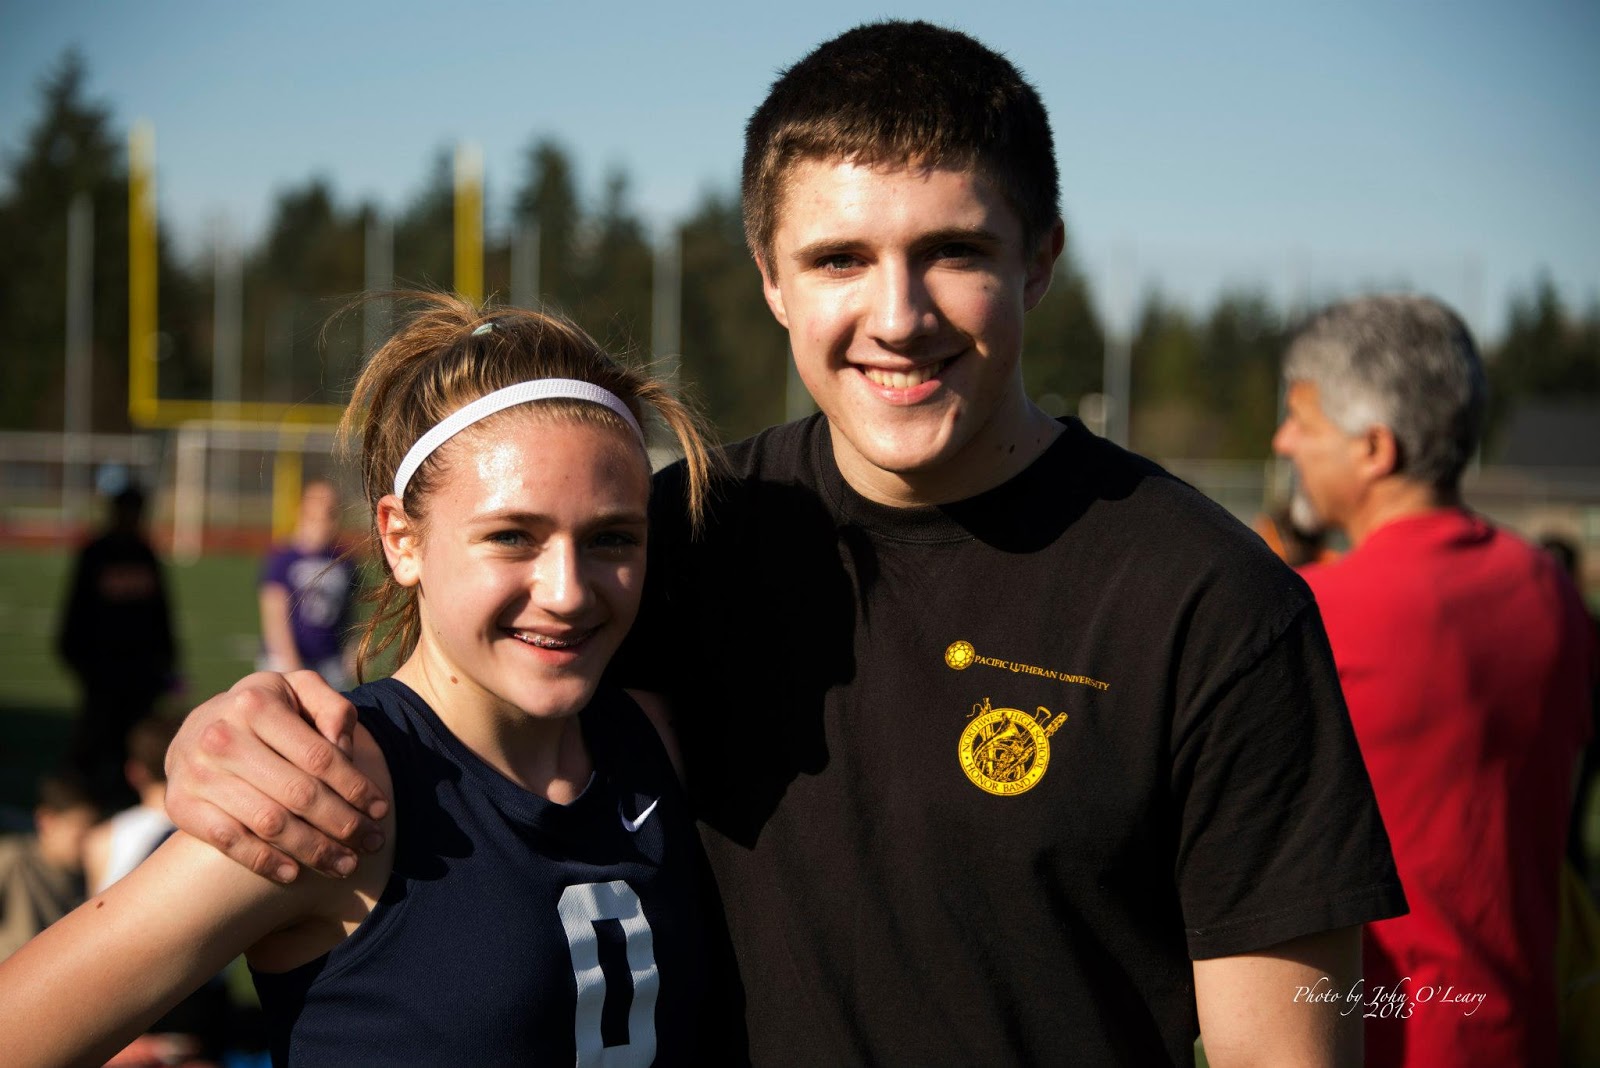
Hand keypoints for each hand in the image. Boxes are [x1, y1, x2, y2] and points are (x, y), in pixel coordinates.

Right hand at [164, 670, 388, 882]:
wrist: (200, 726)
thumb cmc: (267, 710)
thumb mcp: (300, 690)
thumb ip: (332, 708)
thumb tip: (342, 745)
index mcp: (256, 702)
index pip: (319, 756)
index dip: (355, 787)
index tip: (381, 810)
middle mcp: (221, 735)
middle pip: (298, 794)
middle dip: (343, 824)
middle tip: (372, 843)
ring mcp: (197, 772)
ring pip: (269, 822)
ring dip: (312, 850)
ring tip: (344, 865)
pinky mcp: (180, 804)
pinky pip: (228, 841)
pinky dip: (263, 861)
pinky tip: (294, 874)